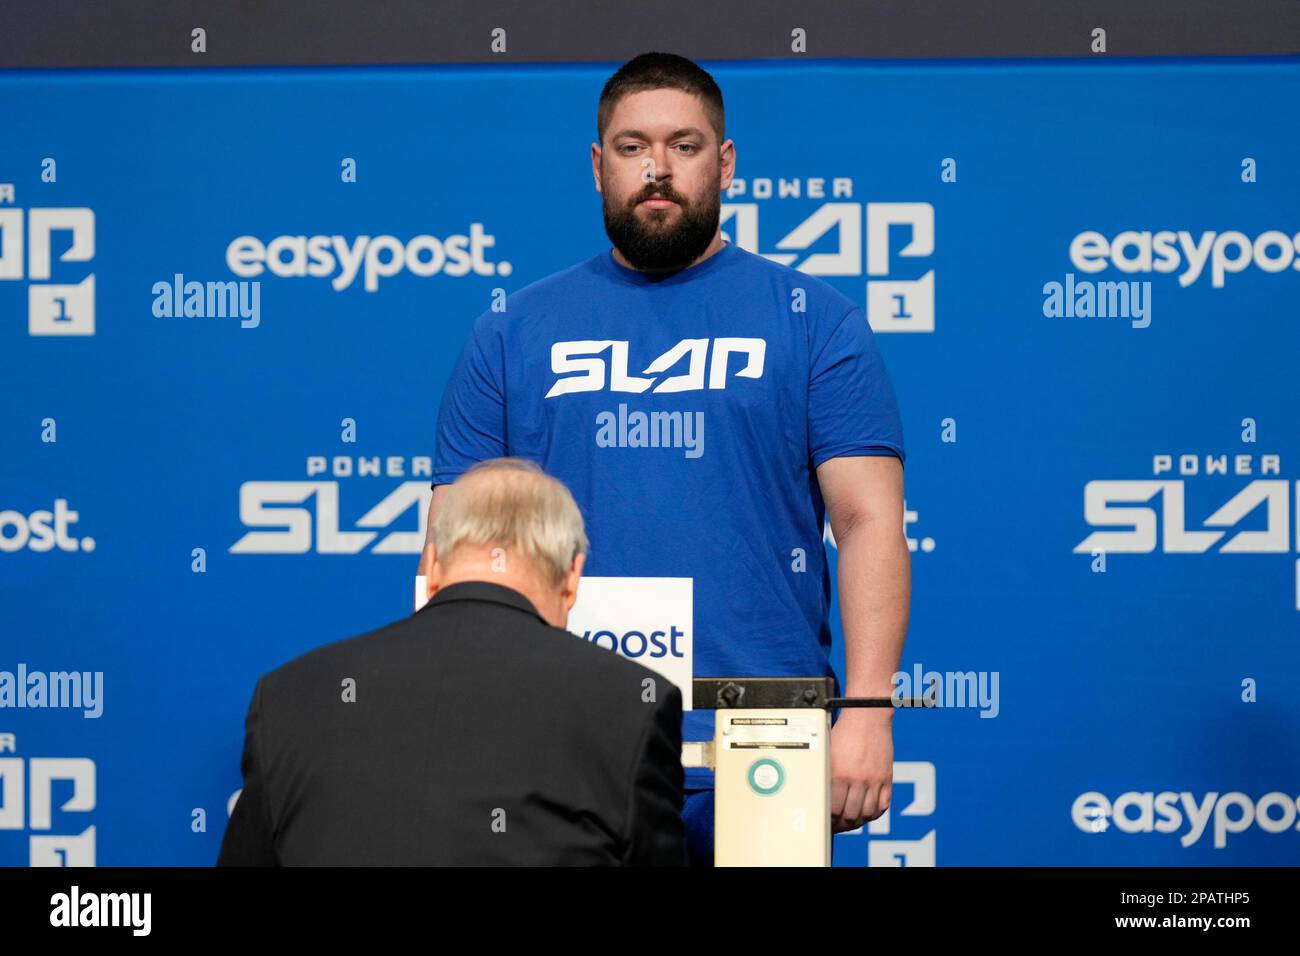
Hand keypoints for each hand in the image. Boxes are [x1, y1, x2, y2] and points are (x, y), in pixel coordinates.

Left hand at [829, 710, 893, 832]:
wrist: (867, 716)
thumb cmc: (844, 731)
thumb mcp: (828, 752)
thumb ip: (825, 774)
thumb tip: (817, 795)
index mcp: (839, 772)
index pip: (833, 808)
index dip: (828, 819)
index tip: (824, 821)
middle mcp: (858, 778)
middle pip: (851, 815)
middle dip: (842, 824)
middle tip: (836, 825)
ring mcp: (875, 780)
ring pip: (868, 814)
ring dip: (858, 821)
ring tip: (850, 821)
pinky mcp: (887, 778)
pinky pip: (883, 805)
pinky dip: (875, 813)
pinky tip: (867, 813)